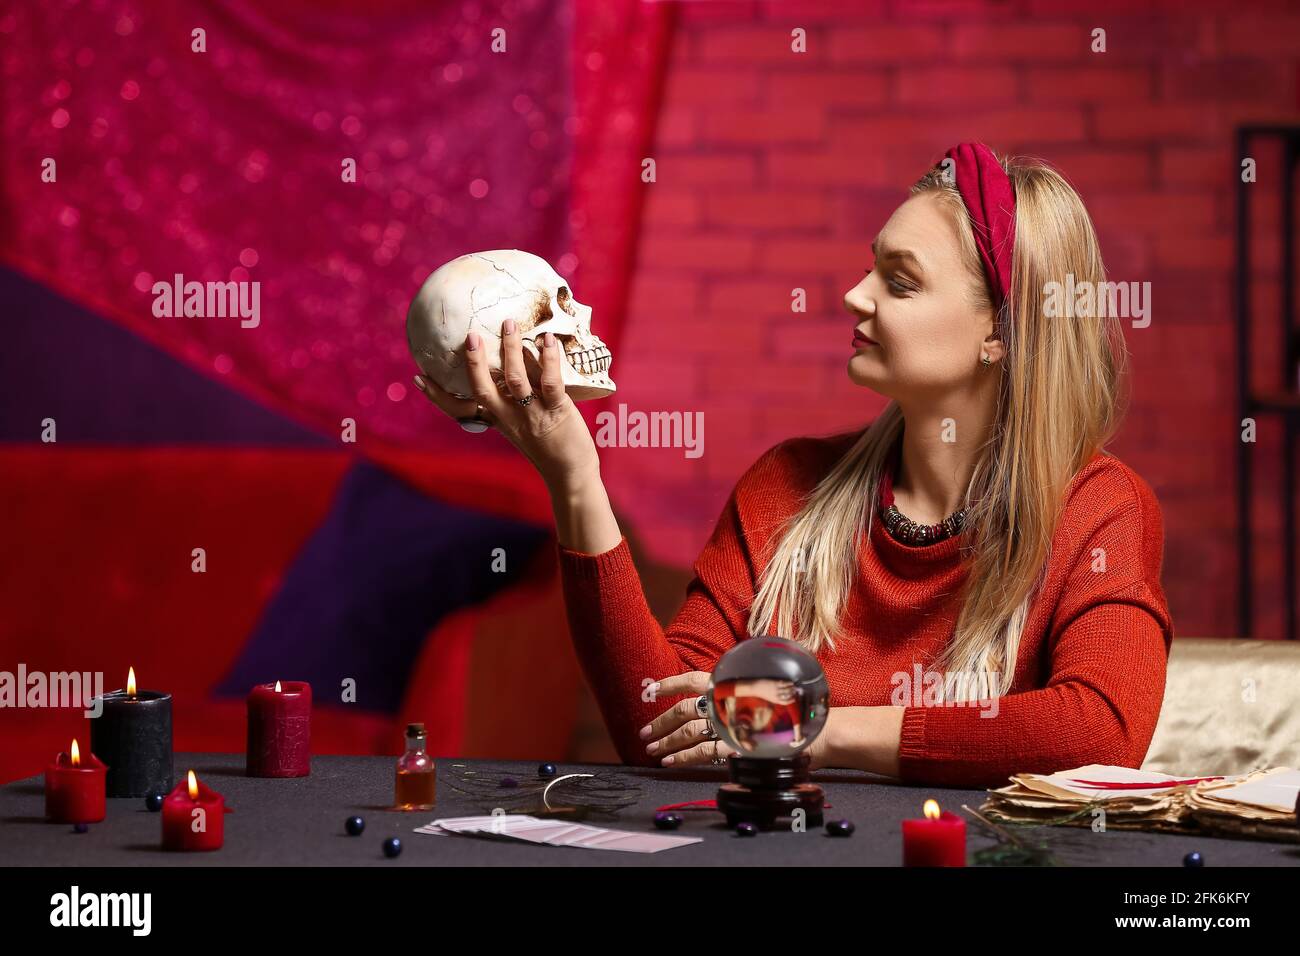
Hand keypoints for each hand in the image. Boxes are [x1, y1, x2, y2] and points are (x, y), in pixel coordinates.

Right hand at [413, 321, 599, 488]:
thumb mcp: (520, 427)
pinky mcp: (557, 411)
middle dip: (474, 362)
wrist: (570, 474)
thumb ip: (510, 403)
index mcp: (497, 420)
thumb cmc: (547, 446)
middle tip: (471, 336)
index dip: (437, 396)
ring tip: (509, 324)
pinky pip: (550, 382)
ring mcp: (532, 414)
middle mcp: (510, 417)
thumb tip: (510, 369)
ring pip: (516, 379)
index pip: (459, 410)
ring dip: (512, 349)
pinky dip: (549, 359)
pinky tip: (547, 341)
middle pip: (483, 389)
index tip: (418, 377)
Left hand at [640, 671, 841, 770]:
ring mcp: (733, 721)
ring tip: (652, 751)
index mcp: (732, 684)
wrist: (819, 731)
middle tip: (644, 733)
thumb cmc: (791, 714)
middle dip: (661, 721)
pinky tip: (671, 762)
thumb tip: (709, 705)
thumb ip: (736, 698)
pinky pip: (703, 751)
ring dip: (667, 741)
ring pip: (689, 730)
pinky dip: (683, 757)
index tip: (650, 690)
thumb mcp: (760, 697)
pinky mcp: (738, 744)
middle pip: (684, 708)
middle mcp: (729, 700)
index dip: (669, 684)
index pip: (692, 678)